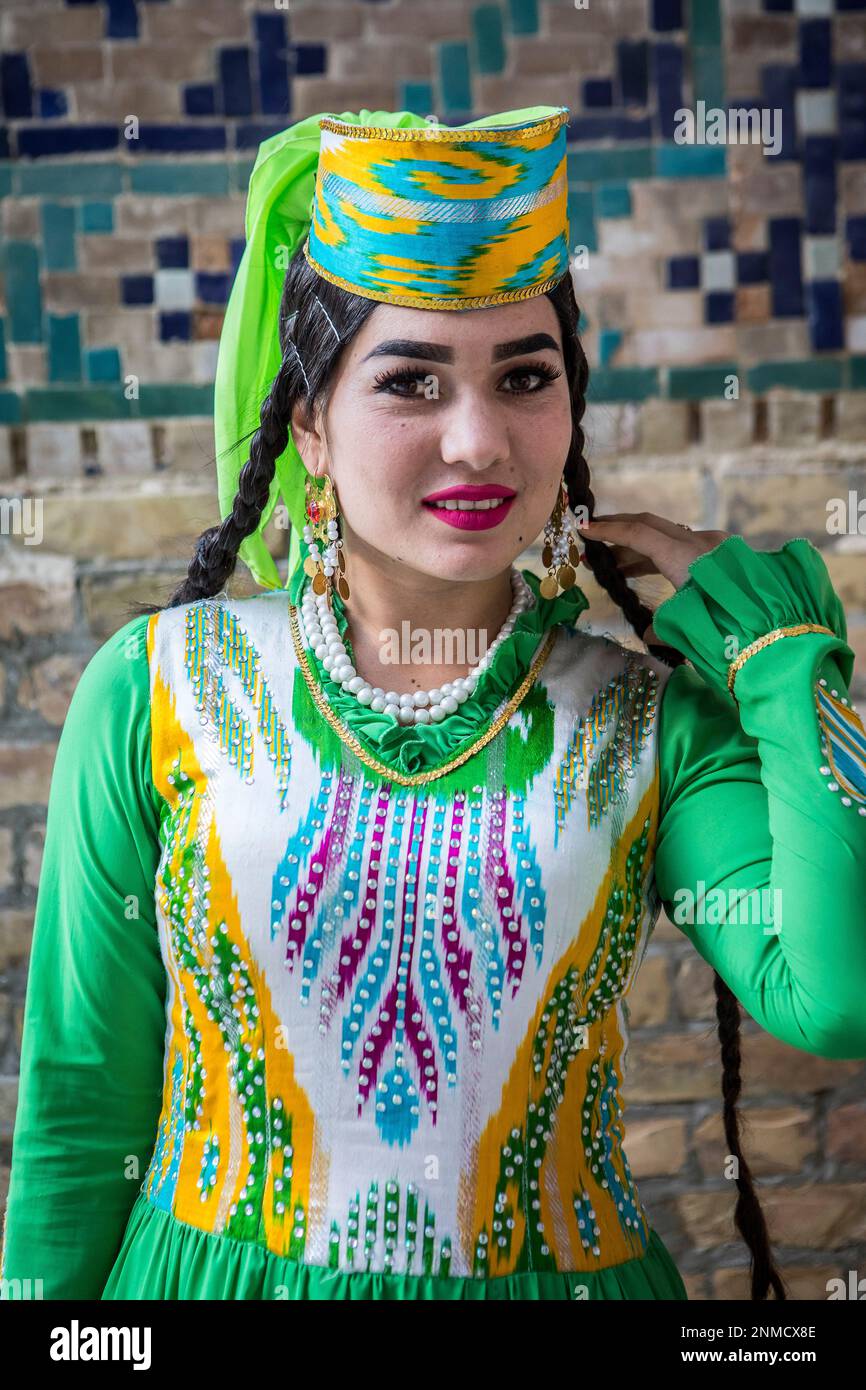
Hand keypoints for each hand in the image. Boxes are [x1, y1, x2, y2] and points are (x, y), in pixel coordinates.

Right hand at [575, 511, 732, 645]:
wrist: (779, 631)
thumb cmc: (730, 631)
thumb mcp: (687, 632)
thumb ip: (662, 629)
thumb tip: (650, 635)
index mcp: (685, 556)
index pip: (638, 533)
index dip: (608, 531)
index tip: (583, 528)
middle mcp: (701, 543)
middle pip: (651, 525)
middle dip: (619, 529)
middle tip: (593, 537)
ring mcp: (716, 547)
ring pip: (668, 536)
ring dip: (639, 547)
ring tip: (614, 565)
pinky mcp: (726, 556)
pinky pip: (685, 546)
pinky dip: (661, 555)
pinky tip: (647, 572)